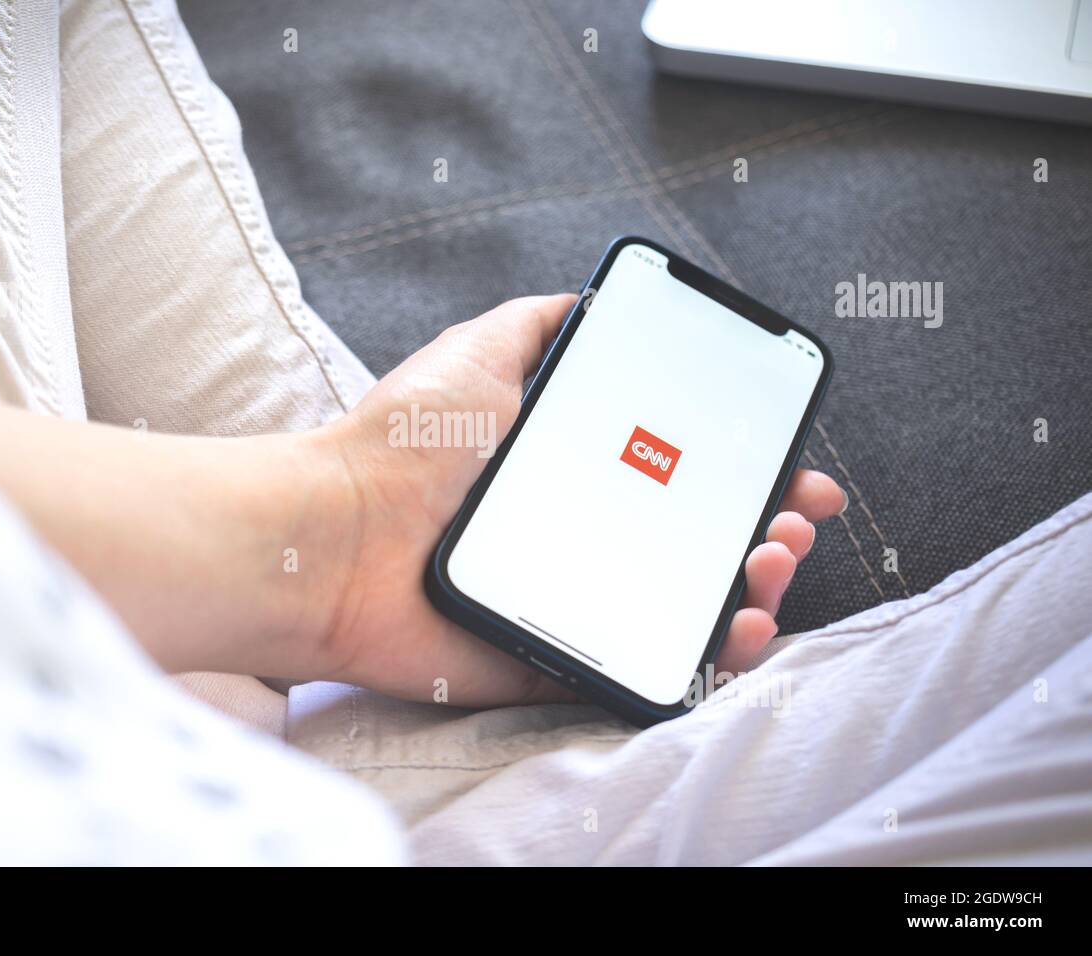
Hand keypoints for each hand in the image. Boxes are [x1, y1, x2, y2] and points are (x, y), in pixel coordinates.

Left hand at [311, 295, 846, 706]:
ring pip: (691, 610)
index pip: (687, 478)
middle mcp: (587, 537)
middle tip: (790, 522)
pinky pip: (650, 672)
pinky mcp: (562, 661)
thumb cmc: (401, 445)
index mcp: (579, 474)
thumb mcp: (476, 353)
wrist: (337, 537)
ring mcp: (579, 602)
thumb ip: (535, 324)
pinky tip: (738, 630)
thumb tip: (591, 300)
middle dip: (769, 534)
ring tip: (768, 564)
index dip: (749, 476)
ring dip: (755, 592)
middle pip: (702, 545)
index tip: (795, 472)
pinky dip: (710, 662)